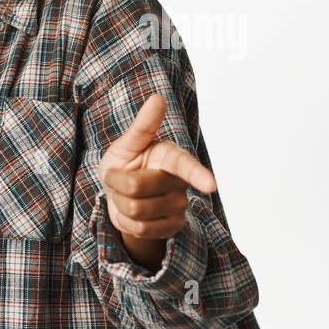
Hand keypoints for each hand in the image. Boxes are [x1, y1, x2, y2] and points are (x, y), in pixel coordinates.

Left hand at [99, 94, 216, 257]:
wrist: (119, 195)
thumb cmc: (125, 162)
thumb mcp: (127, 144)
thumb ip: (142, 126)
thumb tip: (158, 98)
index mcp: (172, 156)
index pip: (184, 165)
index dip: (198, 175)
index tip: (212, 185)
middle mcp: (180, 182)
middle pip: (137, 187)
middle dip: (116, 183)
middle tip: (117, 177)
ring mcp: (178, 206)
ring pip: (136, 210)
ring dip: (119, 203)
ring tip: (125, 195)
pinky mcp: (172, 227)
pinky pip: (140, 229)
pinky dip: (126, 222)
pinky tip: (130, 213)